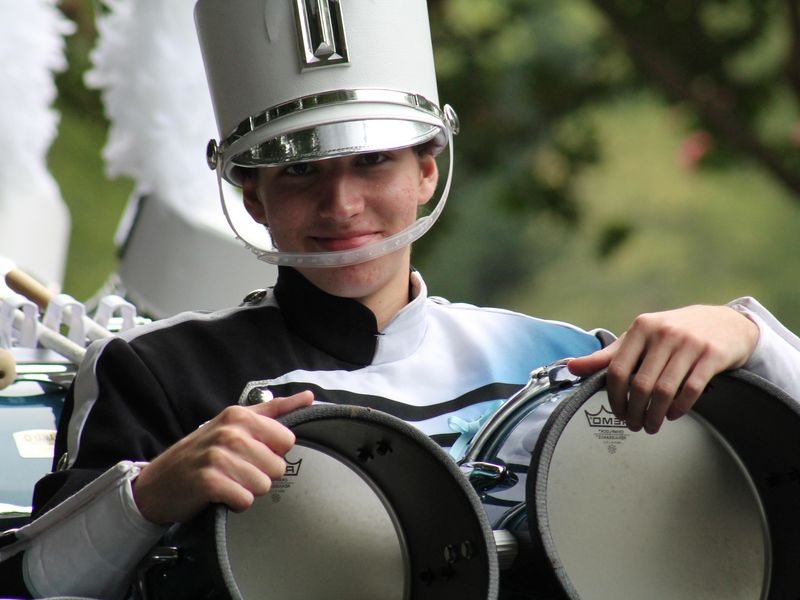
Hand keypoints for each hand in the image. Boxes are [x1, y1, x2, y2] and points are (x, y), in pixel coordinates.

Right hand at [132, 391, 313, 523]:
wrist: (156, 484)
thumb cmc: (201, 454)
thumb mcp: (234, 424)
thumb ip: (273, 410)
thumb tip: (309, 397)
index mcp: (240, 415)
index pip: (287, 439)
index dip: (273, 453)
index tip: (253, 454)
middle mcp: (230, 431)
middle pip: (278, 466)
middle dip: (261, 474)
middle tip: (236, 471)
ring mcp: (218, 456)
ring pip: (263, 485)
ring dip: (247, 490)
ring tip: (228, 482)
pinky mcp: (208, 481)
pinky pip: (245, 500)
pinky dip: (235, 503)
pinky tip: (220, 496)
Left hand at [568, 305, 758, 433]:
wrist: (725, 321)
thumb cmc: (673, 332)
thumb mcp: (639, 338)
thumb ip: (607, 355)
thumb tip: (571, 367)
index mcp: (641, 328)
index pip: (617, 369)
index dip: (614, 397)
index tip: (617, 412)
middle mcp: (663, 333)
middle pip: (640, 385)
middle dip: (634, 412)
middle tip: (633, 425)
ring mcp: (689, 343)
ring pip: (664, 390)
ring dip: (655, 415)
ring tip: (651, 425)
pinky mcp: (712, 355)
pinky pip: (691, 390)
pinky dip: (679, 408)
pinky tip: (673, 414)